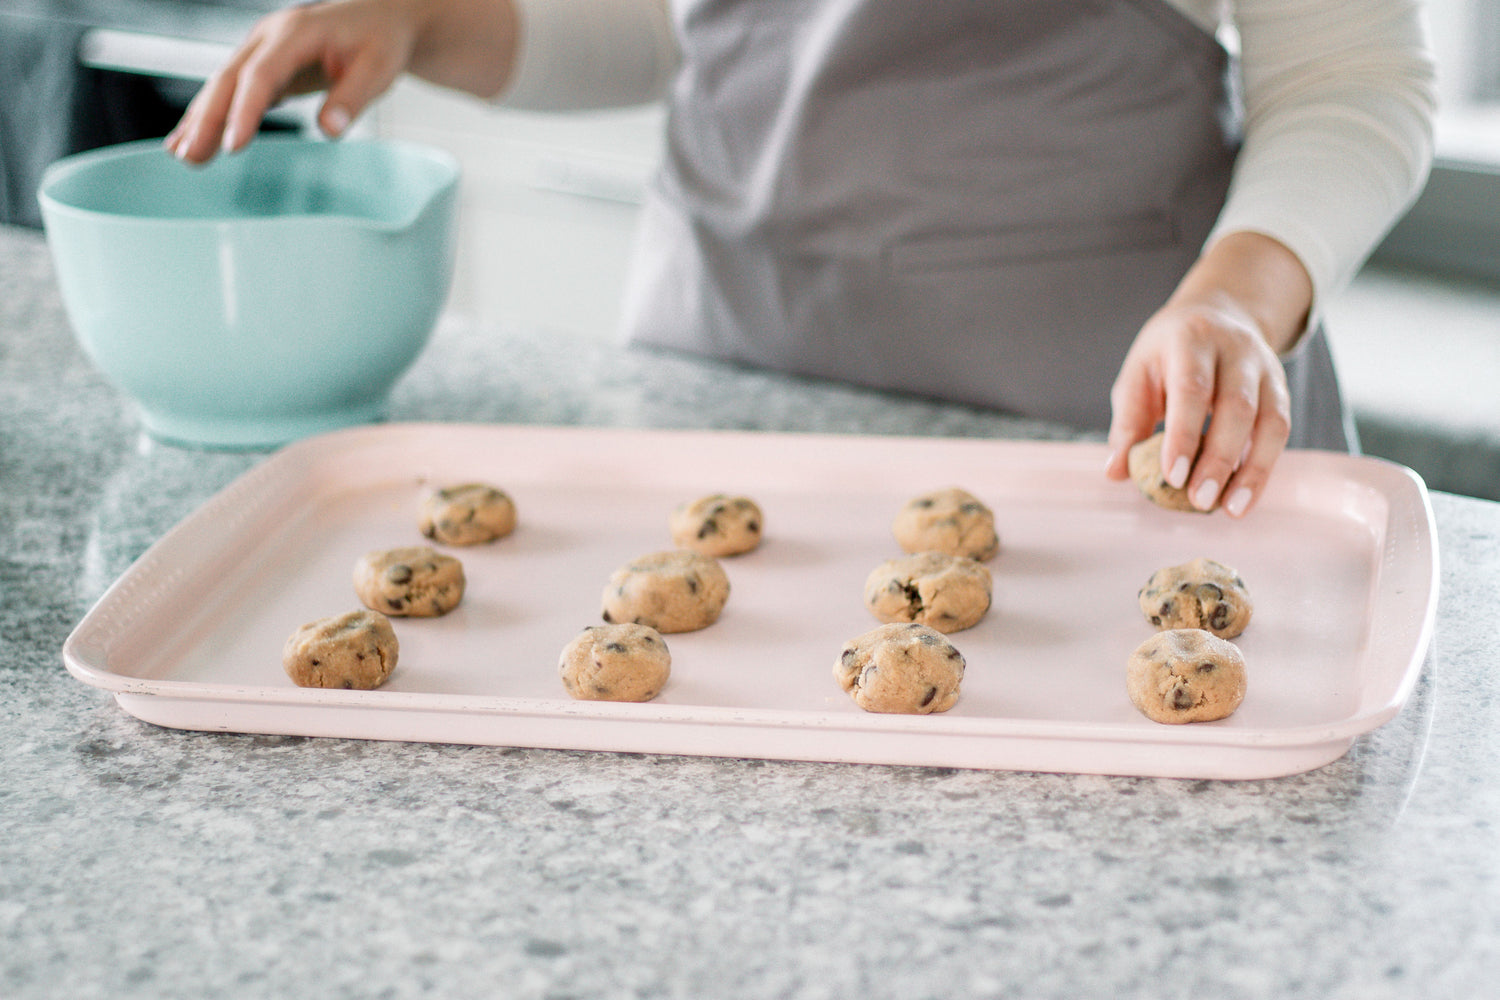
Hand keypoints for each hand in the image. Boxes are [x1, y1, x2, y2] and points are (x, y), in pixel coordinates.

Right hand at [165, 0, 515, 164]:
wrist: (381, 17)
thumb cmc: (381, 41)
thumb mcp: (379, 69)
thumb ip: (352, 98)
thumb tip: (329, 131)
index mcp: (295, 32)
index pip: (262, 75)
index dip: (245, 111)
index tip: (233, 146)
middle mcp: (269, 37)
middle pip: (229, 79)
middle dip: (207, 119)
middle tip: (190, 157)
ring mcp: (262, 49)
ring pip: (223, 84)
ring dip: (201, 119)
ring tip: (180, 155)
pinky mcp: (264, 64)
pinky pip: (232, 90)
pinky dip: (212, 114)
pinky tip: (193, 138)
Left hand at [1103, 232, 1310, 517]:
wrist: (1220, 311)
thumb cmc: (1168, 353)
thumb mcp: (1138, 373)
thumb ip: (1128, 422)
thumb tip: (1115, 471)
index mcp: (1191, 340)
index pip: (1191, 390)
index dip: (1184, 435)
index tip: (1173, 477)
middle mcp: (1235, 350)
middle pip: (1236, 407)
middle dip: (1219, 459)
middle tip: (1199, 501)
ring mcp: (1265, 368)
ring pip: (1269, 421)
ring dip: (1252, 470)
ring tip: (1231, 509)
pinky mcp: (1281, 388)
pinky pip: (1280, 430)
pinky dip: (1264, 466)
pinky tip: (1246, 495)